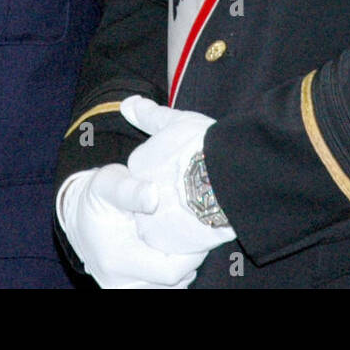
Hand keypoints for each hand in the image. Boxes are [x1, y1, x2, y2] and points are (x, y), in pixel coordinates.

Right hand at [56, 164, 205, 288]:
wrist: (78, 216)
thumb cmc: (96, 197)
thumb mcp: (109, 183)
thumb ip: (130, 190)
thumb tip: (153, 196)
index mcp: (117, 259)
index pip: (170, 271)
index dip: (192, 255)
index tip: (201, 233)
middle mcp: (118, 282)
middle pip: (174, 283)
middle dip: (191, 259)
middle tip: (197, 234)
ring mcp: (122, 290)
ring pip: (171, 289)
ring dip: (183, 267)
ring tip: (184, 240)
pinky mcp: (128, 290)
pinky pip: (162, 288)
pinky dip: (173, 273)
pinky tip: (174, 252)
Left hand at [122, 95, 236, 254]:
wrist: (222, 176)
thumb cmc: (203, 145)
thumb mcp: (175, 122)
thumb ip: (149, 116)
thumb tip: (127, 103)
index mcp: (139, 165)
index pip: (153, 176)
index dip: (177, 174)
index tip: (194, 170)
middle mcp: (138, 195)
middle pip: (157, 203)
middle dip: (176, 201)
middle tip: (201, 191)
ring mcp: (149, 222)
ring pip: (166, 226)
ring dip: (182, 221)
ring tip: (206, 208)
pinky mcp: (165, 245)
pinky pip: (177, 245)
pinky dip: (191, 239)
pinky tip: (206, 225)